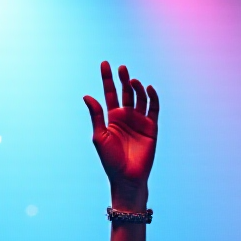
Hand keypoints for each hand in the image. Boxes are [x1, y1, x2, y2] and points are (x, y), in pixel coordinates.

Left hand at [84, 61, 157, 205]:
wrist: (127, 177)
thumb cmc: (110, 160)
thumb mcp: (100, 136)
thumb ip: (96, 115)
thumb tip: (87, 95)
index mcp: (112, 118)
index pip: (110, 93)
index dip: (107, 78)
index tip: (105, 64)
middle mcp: (126, 116)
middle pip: (125, 92)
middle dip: (123, 79)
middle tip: (121, 68)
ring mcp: (139, 121)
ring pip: (139, 97)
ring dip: (136, 87)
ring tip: (132, 81)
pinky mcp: (151, 127)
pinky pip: (154, 108)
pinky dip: (152, 97)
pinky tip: (148, 88)